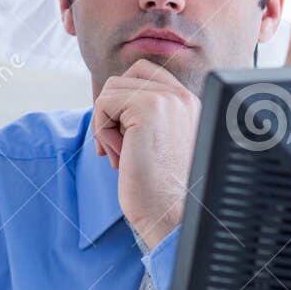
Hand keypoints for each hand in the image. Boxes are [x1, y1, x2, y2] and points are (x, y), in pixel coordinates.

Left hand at [92, 59, 199, 250]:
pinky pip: (103, 104)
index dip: (121, 101)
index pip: (143, 73)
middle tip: (118, 147)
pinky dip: (102, 132)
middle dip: (111, 112)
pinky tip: (121, 156)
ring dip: (106, 125)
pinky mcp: (148, 107)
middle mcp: (181, 96)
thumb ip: (146, 116)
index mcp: (188, 102)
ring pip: (109, 92)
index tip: (124, 137)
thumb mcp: (159, 142)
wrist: (174, 216)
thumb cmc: (162, 189)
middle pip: (121, 79)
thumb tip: (109, 99)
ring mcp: (167, 99)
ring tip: (123, 155)